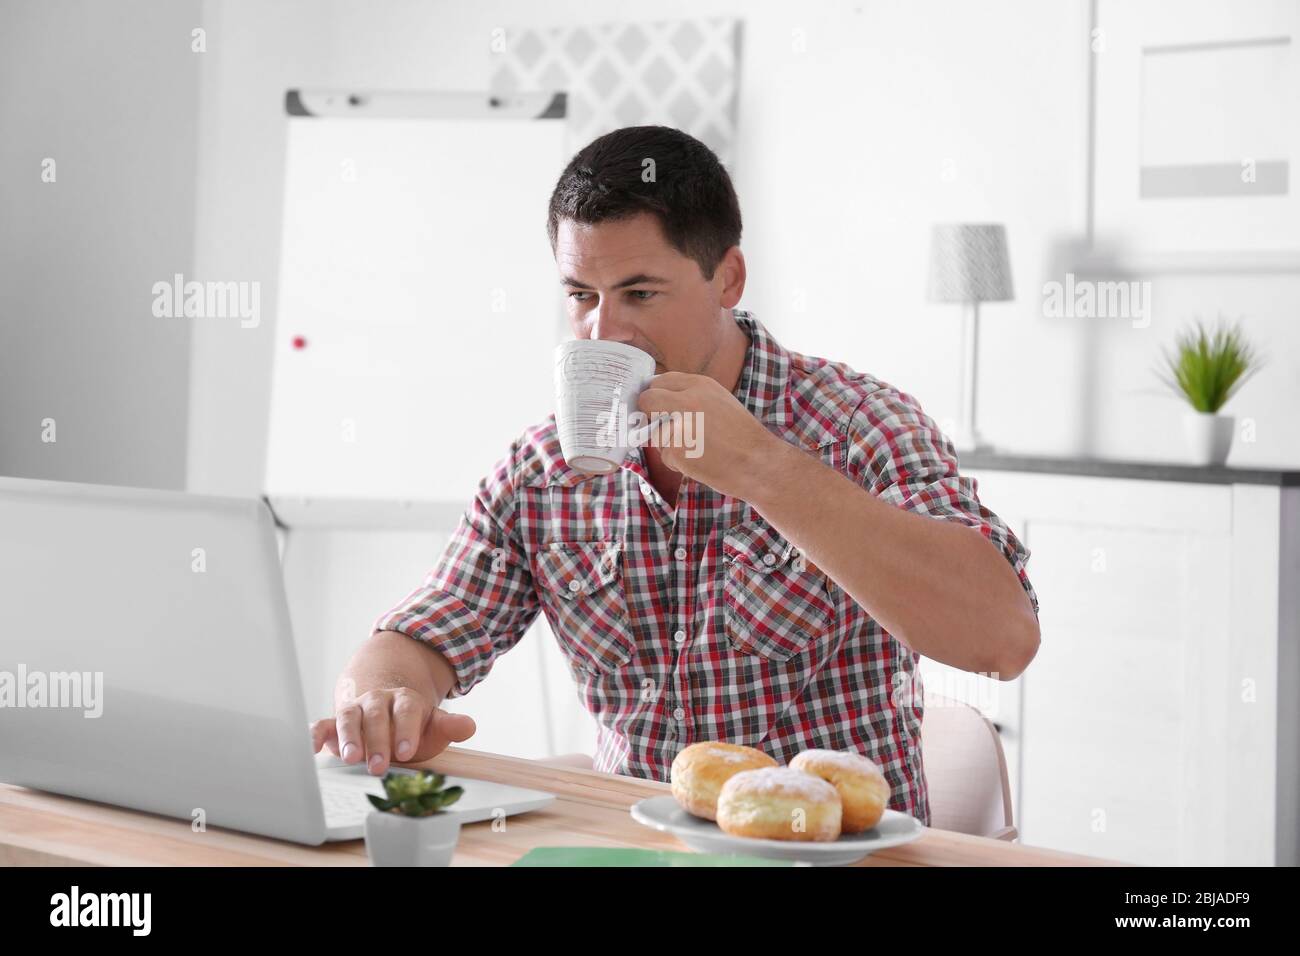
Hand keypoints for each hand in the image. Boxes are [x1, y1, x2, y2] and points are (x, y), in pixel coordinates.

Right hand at [310, 687, 475, 775]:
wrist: (384, 709)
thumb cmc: (409, 726)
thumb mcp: (431, 726)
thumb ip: (449, 727)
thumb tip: (469, 726)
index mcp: (404, 700)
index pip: (407, 710)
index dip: (406, 729)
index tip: (406, 751)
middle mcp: (378, 702)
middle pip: (377, 715)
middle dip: (378, 739)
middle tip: (380, 765)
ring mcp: (355, 709)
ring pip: (350, 717)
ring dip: (349, 737)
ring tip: (352, 758)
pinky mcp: (334, 722)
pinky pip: (322, 724)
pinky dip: (315, 734)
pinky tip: (311, 747)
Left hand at [635, 371, 781, 499]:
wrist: (759, 463)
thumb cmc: (743, 437)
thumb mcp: (720, 402)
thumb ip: (691, 398)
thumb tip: (660, 402)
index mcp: (700, 385)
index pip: (661, 381)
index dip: (656, 396)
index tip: (658, 408)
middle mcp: (687, 399)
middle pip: (647, 400)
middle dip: (650, 415)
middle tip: (665, 428)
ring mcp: (679, 424)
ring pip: (654, 433)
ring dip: (667, 445)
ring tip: (694, 450)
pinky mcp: (676, 448)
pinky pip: (664, 456)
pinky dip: (676, 463)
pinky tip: (699, 462)